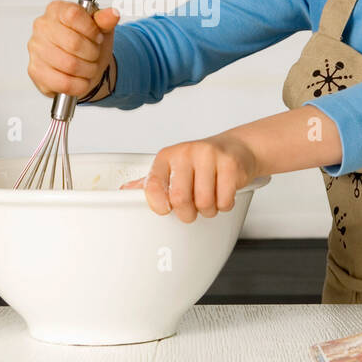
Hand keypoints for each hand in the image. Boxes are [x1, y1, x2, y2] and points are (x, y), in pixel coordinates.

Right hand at [27, 0, 119, 98]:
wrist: (82, 65)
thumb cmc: (88, 43)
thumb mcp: (100, 28)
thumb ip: (105, 20)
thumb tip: (112, 14)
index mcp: (56, 9)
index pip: (73, 15)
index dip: (91, 30)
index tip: (97, 37)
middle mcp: (42, 27)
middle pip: (73, 43)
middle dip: (92, 53)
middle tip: (94, 55)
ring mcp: (36, 49)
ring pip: (69, 65)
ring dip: (87, 70)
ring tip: (89, 67)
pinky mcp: (36, 71)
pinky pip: (63, 82)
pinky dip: (79, 85)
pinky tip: (81, 79)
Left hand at [120, 134, 257, 222]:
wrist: (236, 148)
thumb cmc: (200, 162)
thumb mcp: (173, 168)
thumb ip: (152, 181)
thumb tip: (125, 191)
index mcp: (167, 156)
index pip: (152, 184)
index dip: (157, 204)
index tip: (164, 210)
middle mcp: (186, 153)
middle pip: (179, 198)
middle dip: (187, 213)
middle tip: (191, 210)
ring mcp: (209, 156)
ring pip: (204, 203)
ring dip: (208, 210)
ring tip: (209, 200)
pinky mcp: (229, 164)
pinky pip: (224, 200)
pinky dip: (224, 205)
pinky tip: (222, 194)